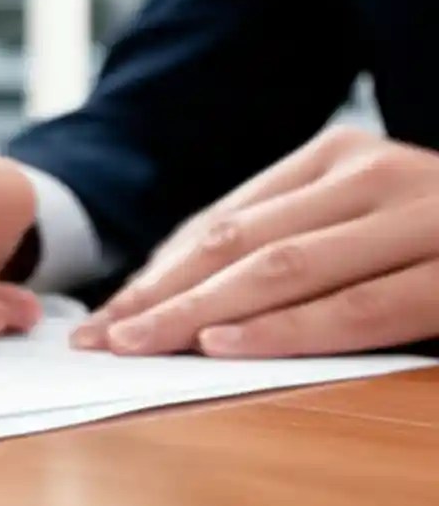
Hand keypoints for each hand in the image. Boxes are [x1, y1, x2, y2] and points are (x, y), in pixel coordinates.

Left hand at [72, 126, 438, 356]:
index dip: (154, 276)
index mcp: (337, 157)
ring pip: (286, 271)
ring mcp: (421, 215)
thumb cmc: (430, 237)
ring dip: (199, 314)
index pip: (221, 224)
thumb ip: (279, 243)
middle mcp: (375, 173)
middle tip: (99, 341)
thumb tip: (165, 295)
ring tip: (138, 347)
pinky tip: (225, 344)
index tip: (99, 322)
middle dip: (158, 298)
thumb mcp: (352, 222)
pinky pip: (359, 308)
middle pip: (238, 246)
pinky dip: (288, 330)